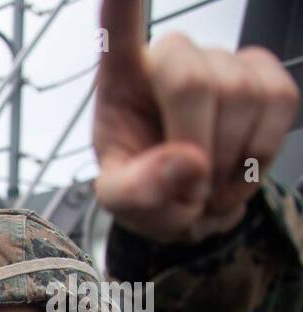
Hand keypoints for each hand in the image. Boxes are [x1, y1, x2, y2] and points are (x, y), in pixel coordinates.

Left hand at [92, 0, 298, 243]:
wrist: (192, 206)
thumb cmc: (148, 190)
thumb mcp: (123, 204)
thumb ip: (138, 192)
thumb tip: (188, 162)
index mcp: (121, 83)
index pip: (117, 34)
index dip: (122, 6)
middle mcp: (170, 58)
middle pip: (192, 81)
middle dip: (196, 145)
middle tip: (190, 186)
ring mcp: (220, 60)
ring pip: (242, 95)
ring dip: (230, 156)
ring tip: (210, 182)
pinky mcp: (264, 72)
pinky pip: (279, 102)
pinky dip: (262, 150)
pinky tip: (238, 166)